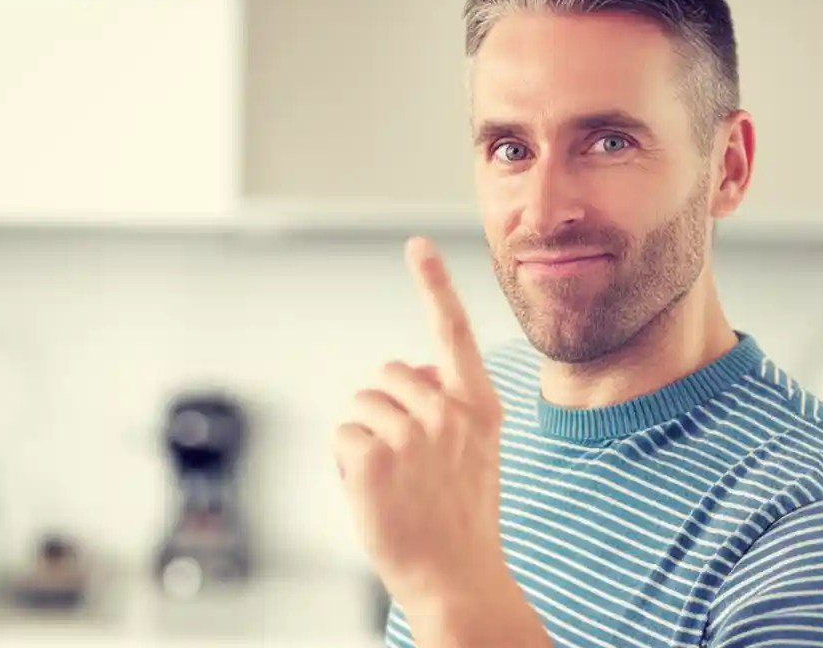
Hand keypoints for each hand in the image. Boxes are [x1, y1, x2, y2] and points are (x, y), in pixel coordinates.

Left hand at [333, 236, 508, 611]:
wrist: (456, 577)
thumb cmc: (461, 515)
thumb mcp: (475, 452)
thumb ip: (450, 405)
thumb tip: (413, 372)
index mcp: (479, 407)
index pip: (453, 333)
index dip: (434, 285)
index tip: (417, 245)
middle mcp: (448, 413)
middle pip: (387, 374)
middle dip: (383, 407)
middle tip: (404, 461)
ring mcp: (411, 435)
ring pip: (360, 405)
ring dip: (365, 437)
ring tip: (392, 481)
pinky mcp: (371, 458)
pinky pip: (342, 435)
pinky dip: (347, 462)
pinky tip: (373, 491)